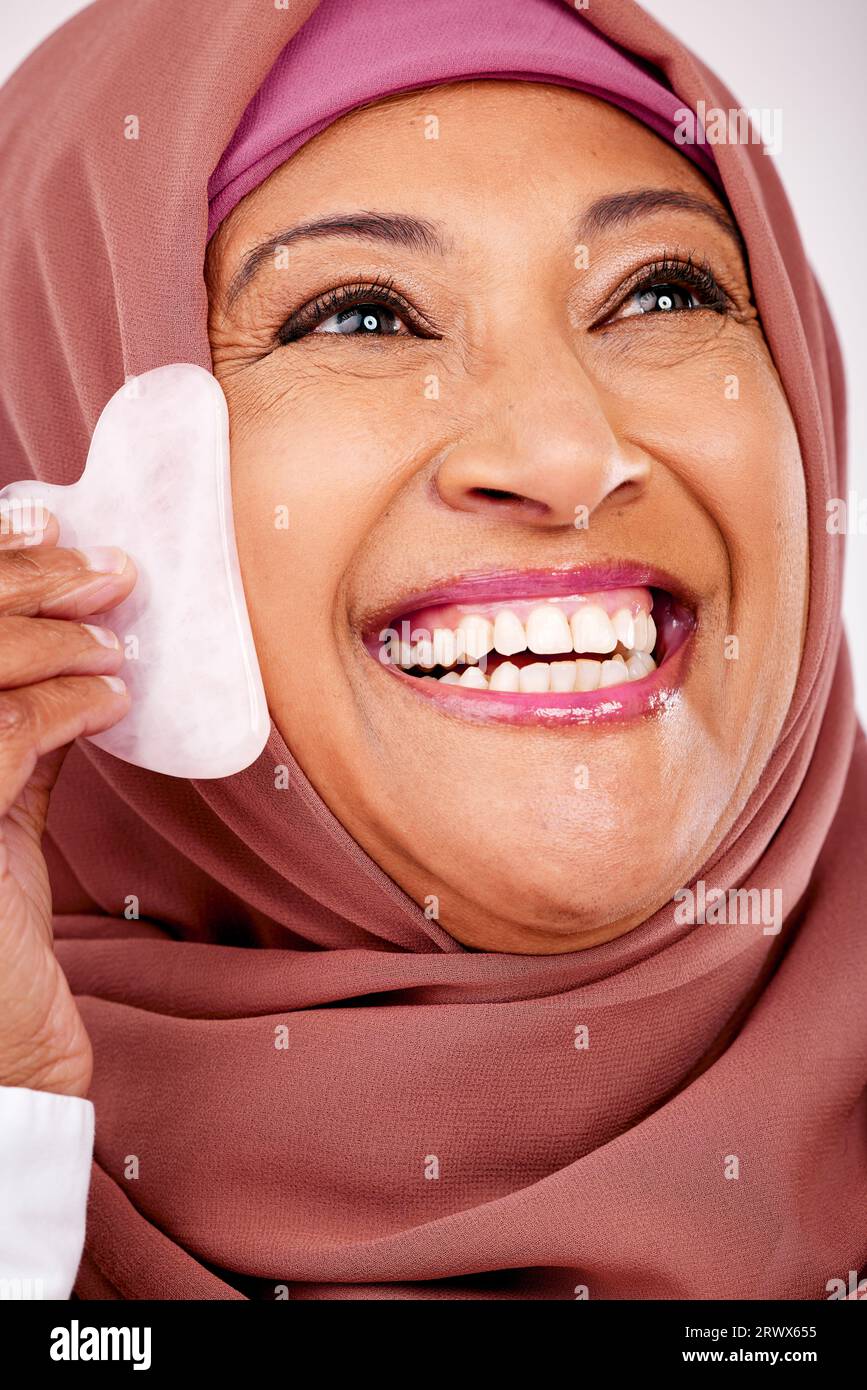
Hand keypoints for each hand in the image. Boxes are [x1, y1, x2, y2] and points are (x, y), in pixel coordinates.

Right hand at [0, 508, 135, 1096]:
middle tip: (103, 565)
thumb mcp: (0, 810)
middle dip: (21, 574)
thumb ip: (22, 734)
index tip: (42, 517)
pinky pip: (2, 734)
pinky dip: (65, 701)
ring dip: (49, 632)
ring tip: (114, 631)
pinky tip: (112, 696)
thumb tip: (80, 654)